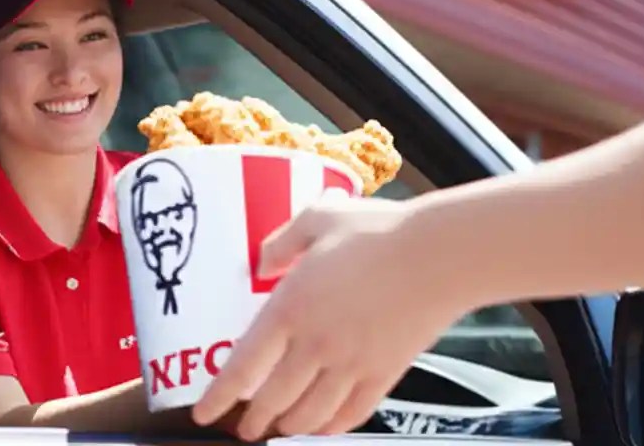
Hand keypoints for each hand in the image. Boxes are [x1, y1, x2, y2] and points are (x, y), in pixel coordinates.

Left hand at [190, 190, 466, 439]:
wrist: (439, 254)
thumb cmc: (380, 232)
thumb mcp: (319, 219)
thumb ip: (282, 241)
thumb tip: (261, 262)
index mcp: (291, 308)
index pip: (243, 365)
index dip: (220, 395)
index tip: (204, 412)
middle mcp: (317, 344)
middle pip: (273, 400)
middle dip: (253, 420)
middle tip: (244, 427)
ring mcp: (352, 364)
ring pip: (310, 415)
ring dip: (289, 428)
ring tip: (280, 429)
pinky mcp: (385, 373)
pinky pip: (352, 414)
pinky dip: (332, 427)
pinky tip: (325, 426)